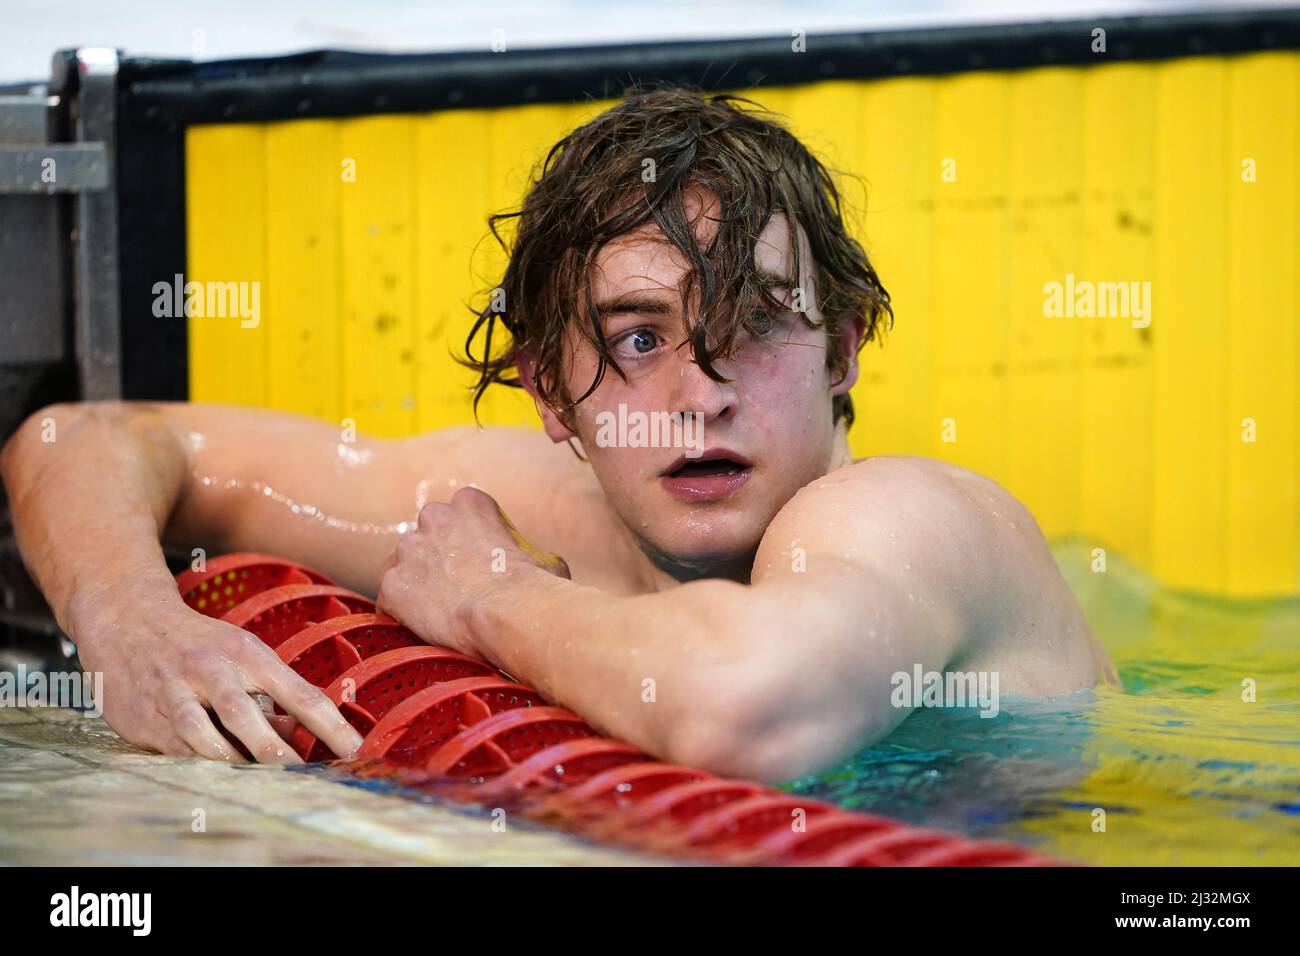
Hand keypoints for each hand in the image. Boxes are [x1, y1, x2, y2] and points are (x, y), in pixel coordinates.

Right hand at [74, 594, 364, 763]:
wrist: (128, 620)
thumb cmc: (199, 644)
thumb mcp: (243, 656)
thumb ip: (271, 697)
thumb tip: (299, 737)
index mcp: (247, 654)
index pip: (300, 694)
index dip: (332, 727)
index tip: (357, 751)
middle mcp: (211, 672)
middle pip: (246, 718)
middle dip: (276, 752)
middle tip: (302, 776)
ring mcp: (174, 695)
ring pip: (205, 740)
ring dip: (234, 764)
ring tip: (260, 783)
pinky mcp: (145, 719)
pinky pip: (177, 753)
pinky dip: (201, 766)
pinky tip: (217, 774)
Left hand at [376, 486, 569, 654]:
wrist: (510, 616)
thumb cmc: (534, 589)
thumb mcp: (545, 559)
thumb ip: (527, 554)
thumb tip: (540, 568)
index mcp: (471, 503)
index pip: (459, 514)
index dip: (468, 541)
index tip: (477, 562)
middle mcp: (434, 518)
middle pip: (426, 536)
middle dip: (436, 558)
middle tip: (456, 587)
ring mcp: (408, 551)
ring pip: (403, 566)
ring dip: (417, 585)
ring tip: (439, 613)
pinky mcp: (392, 586)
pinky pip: (390, 600)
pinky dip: (402, 615)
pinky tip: (424, 630)